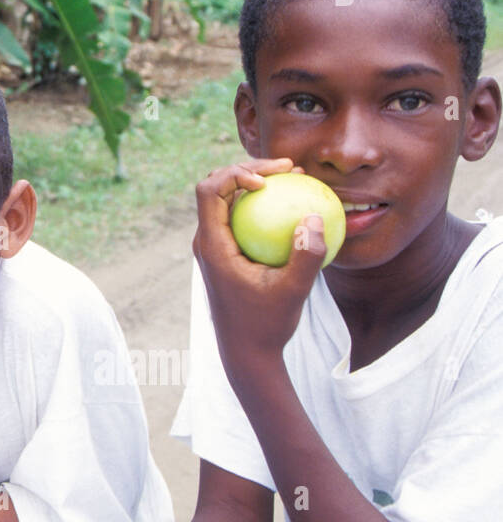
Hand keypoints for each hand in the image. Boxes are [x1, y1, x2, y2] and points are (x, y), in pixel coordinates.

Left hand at [193, 158, 328, 386]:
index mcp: (212, 245)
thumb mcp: (294, 293)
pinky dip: (262, 207)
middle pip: (216, 186)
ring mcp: (215, 246)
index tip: (269, 180)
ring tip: (294, 178)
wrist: (247, 354)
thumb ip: (306, 257)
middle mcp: (207, 241)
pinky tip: (295, 207)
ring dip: (255, 184)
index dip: (234, 172)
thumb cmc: (267, 325)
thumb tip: (315, 217)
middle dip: (248, 168)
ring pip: (227, 200)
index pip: (208, 190)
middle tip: (289, 167)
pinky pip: (240, 219)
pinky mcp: (226, 253)